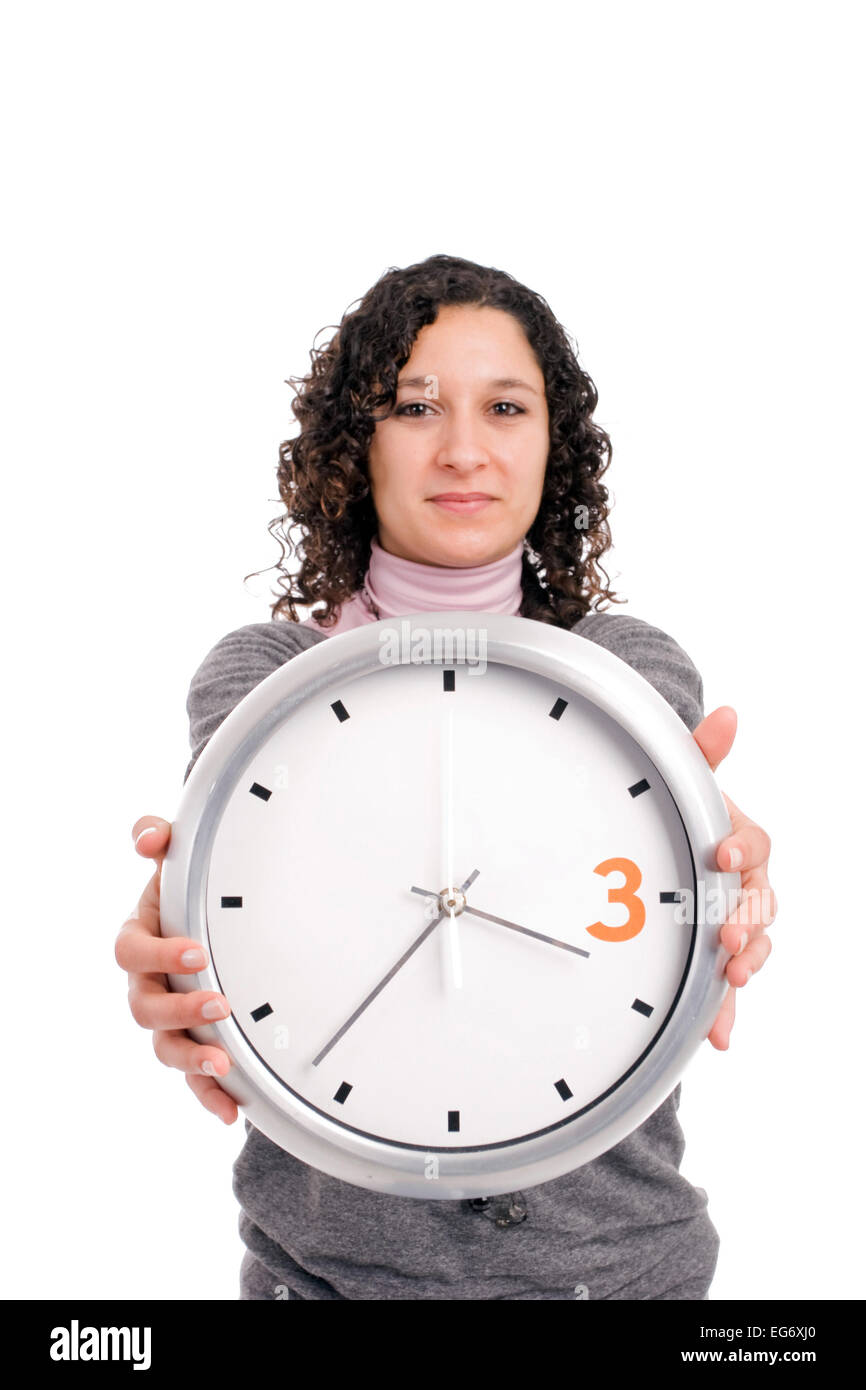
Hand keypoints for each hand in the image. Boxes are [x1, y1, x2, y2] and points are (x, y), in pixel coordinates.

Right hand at [115, 816, 237, 1123]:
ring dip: (192, 1060)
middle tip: (220, 1005)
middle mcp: (146, 985)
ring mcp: (167, 1020)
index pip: (132, 952)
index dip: (160, 953)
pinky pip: (192, 1077)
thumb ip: (159, 837)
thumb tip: (149, 836)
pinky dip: (208, 1095)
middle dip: (181, 1009)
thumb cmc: (188, 889)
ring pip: (165, 1048)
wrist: (211, 916)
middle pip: (145, 1008)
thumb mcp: (176, 858)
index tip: (197, 950)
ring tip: (224, 1065)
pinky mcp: (192, 1044)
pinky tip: (230, 1111)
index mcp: (138, 940)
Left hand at [691, 708, 776, 1050]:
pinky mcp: (719, 958)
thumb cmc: (680, 814)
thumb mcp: (683, 782)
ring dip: (747, 964)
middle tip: (728, 935)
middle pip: (762, 904)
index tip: (721, 851)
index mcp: (742, 841)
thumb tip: (726, 712)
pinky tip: (719, 1036)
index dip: (742, 848)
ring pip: (756, 947)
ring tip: (733, 978)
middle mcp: (747, 884)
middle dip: (748, 921)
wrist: (665, 853)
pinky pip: (729, 986)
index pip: (756, 845)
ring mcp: (736, 923)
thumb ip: (702, 752)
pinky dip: (726, 1012)